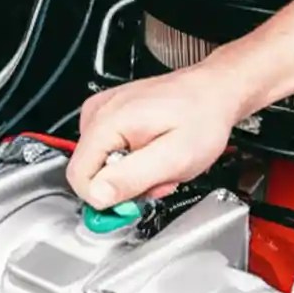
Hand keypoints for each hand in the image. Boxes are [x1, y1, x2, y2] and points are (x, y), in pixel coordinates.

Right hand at [66, 64, 247, 208]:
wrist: (215, 91)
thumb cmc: (202, 117)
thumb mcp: (174, 157)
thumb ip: (132, 178)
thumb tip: (97, 196)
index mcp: (107, 122)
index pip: (79, 179)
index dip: (106, 199)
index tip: (135, 200)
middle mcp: (98, 114)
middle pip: (89, 174)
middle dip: (124, 187)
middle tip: (157, 178)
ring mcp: (103, 113)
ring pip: (100, 167)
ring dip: (130, 176)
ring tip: (160, 164)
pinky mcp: (111, 118)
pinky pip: (109, 154)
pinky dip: (132, 162)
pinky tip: (153, 154)